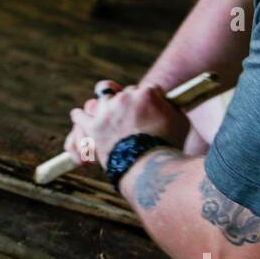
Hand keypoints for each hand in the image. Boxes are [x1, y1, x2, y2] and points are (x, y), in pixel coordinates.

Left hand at [65, 82, 190, 168]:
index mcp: (147, 94)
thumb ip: (172, 107)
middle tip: (130, 116)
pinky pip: (80, 115)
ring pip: (101, 98)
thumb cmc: (168, 146)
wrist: (149, 168)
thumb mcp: (180, 121)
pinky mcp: (93, 126)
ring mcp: (107, 111)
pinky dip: (80, 116)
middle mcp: (125, 97)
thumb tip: (168, 102)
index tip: (151, 108)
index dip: (150, 99)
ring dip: (104, 105)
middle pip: (126, 93)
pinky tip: (79, 116)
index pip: (149, 89)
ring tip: (101, 112)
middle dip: (129, 103)